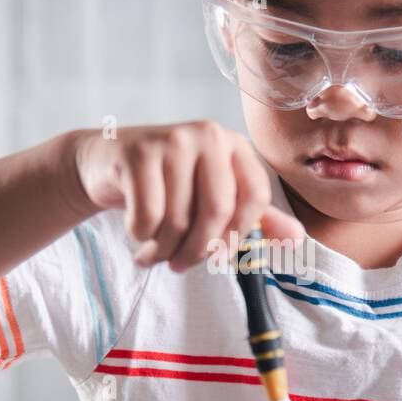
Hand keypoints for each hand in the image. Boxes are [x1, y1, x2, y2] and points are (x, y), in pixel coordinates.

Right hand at [70, 120, 304, 271]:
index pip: (256, 196)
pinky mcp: (137, 153)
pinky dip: (140, 238)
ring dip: (163, 250)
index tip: (219, 255)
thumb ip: (255, 218)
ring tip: (151, 253)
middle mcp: (208, 135)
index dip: (239, 234)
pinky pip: (147, 216)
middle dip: (197, 250)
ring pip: (179, 219)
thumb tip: (297, 239)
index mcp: (234, 146)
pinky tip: (136, 236)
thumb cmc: (166, 186)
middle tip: (179, 265)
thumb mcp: (212, 197)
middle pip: (218, 211)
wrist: (104, 162)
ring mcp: (172, 140)